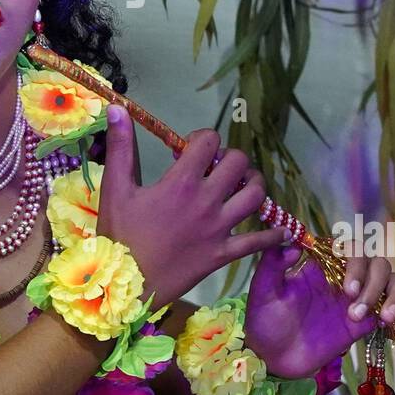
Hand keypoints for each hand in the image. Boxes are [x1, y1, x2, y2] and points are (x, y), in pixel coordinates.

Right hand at [95, 105, 286, 307]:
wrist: (124, 287)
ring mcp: (219, 228)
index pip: (208, 142)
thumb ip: (121, 147)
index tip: (190, 148)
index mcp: (181, 182)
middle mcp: (207, 200)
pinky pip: (258, 241)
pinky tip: (279, 231)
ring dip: (254, 184)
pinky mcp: (224, 254)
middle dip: (230, 157)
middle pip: (238, 163)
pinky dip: (273, 235)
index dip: (202, 137)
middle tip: (216, 166)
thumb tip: (118, 107)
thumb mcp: (115, 188)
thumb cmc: (118, 236)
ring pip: (256, 195)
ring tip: (242, 185)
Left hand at [244, 243, 394, 378]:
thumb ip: (272, 264)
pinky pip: (392, 320)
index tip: (347, 286)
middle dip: (373, 282)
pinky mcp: (364, 326)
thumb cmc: (264, 320)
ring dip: (392, 297)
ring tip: (381, 318)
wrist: (270, 357)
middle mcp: (343, 280)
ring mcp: (357, 302)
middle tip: (354, 305)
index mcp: (322, 266)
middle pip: (377, 264)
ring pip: (391, 284)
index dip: (356, 261)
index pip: (351, 249)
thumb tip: (292, 242)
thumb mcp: (262, 291)